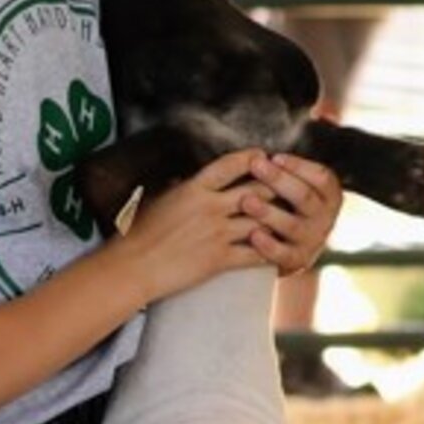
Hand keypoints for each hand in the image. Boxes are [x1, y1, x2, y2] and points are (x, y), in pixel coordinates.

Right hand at [111, 148, 277, 300]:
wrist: (133, 266)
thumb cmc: (138, 234)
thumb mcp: (159, 200)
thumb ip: (178, 188)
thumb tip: (185, 180)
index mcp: (193, 188)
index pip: (230, 165)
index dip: (251, 158)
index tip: (263, 156)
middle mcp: (209, 207)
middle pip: (256, 190)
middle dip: (275, 187)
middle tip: (288, 187)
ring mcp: (217, 233)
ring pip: (261, 221)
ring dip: (278, 220)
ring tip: (290, 219)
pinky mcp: (219, 259)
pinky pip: (255, 254)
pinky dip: (270, 252)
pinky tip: (279, 251)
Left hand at [239, 150, 341, 273]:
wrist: (288, 247)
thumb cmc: (287, 204)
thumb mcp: (298, 183)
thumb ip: (293, 166)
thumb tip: (300, 133)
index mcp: (330, 196)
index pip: (321, 177)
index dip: (299, 166)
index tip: (276, 157)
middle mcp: (325, 219)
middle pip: (304, 197)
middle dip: (279, 180)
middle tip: (256, 166)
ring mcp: (312, 241)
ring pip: (292, 225)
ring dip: (268, 212)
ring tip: (246, 201)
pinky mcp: (297, 262)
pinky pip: (283, 254)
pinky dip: (269, 245)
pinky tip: (253, 235)